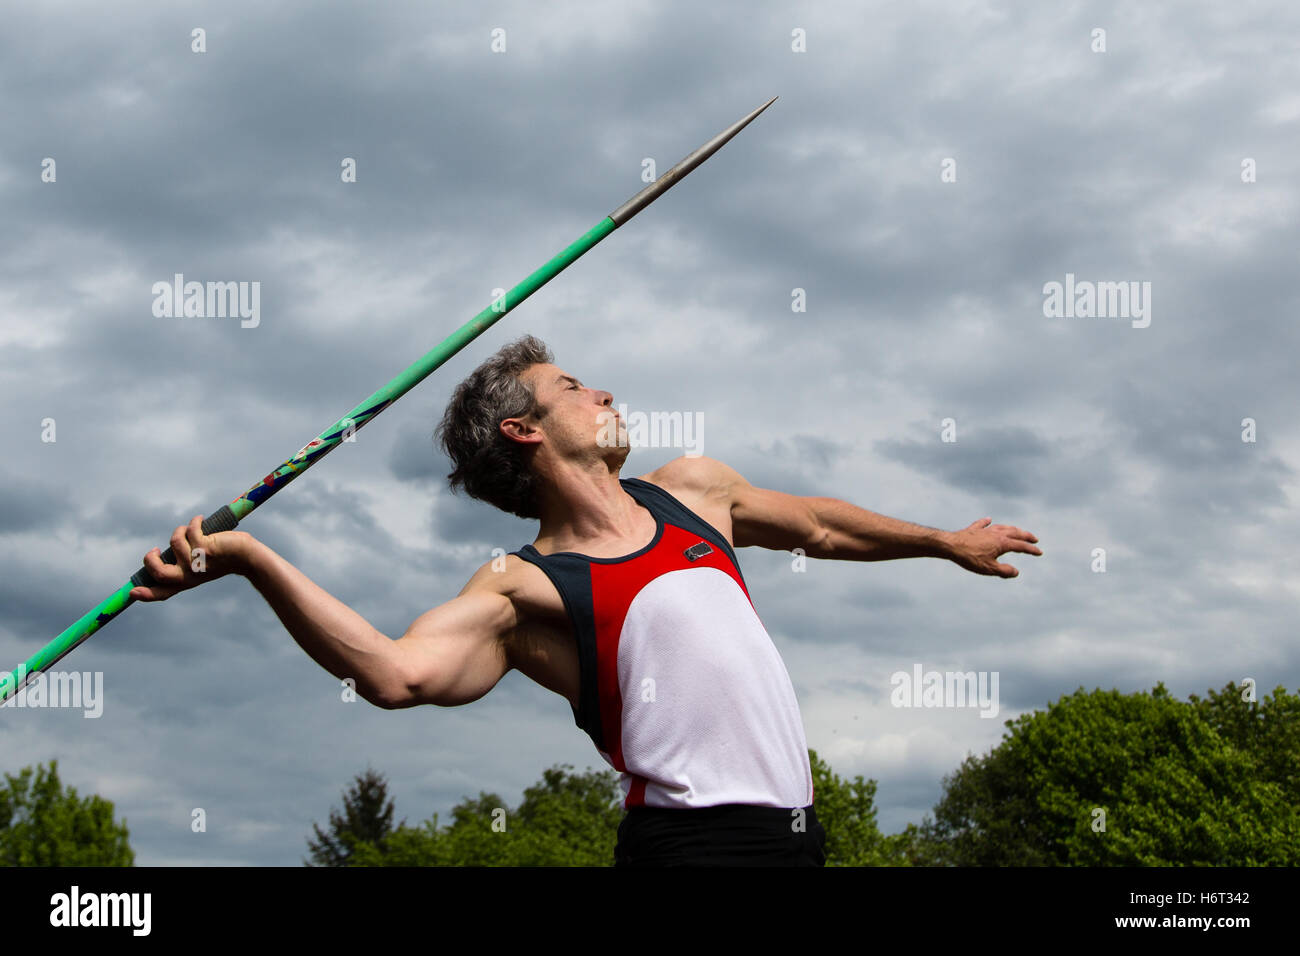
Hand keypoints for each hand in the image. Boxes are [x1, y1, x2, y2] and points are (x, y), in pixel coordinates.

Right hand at [129, 515, 254, 601]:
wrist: (247, 556)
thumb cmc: (223, 560)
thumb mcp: (200, 568)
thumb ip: (182, 565)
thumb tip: (158, 556)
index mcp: (186, 582)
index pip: (162, 593)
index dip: (146, 594)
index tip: (132, 592)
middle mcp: (189, 576)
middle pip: (159, 572)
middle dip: (149, 559)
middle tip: (154, 550)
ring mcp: (197, 563)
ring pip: (174, 542)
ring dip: (180, 530)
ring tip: (191, 529)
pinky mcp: (205, 548)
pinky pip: (189, 530)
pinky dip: (194, 522)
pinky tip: (201, 520)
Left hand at [948, 517, 1041, 577]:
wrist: (950, 545)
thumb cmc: (969, 558)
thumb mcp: (989, 569)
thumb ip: (1004, 571)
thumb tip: (1016, 572)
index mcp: (1002, 543)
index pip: (1021, 546)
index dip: (1031, 550)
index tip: (1040, 552)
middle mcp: (996, 534)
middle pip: (1015, 533)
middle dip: (1026, 536)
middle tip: (1035, 539)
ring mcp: (984, 530)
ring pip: (1002, 527)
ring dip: (1012, 529)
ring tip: (1017, 530)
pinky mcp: (973, 529)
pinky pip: (982, 524)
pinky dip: (987, 522)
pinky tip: (989, 520)